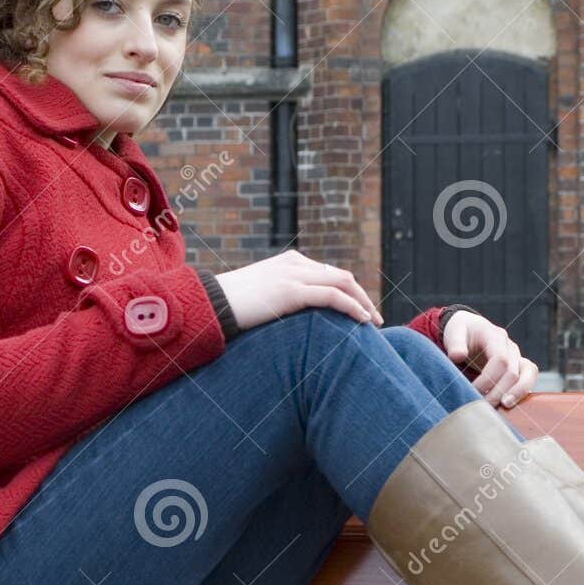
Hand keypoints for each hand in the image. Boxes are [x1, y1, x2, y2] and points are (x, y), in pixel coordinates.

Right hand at [214, 249, 383, 329]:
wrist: (209, 304)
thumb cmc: (230, 307)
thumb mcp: (261, 297)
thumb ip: (281, 299)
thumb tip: (293, 320)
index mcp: (289, 261)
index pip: (329, 274)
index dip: (350, 292)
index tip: (360, 311)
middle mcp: (295, 263)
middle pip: (342, 276)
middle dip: (362, 296)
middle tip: (374, 319)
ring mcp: (293, 275)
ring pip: (343, 283)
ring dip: (363, 302)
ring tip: (374, 322)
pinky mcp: (291, 291)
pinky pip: (332, 296)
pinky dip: (353, 307)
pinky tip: (363, 321)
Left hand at [441, 310, 538, 409]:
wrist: (471, 330)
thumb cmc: (462, 332)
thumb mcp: (454, 332)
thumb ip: (455, 343)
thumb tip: (458, 356)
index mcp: (495, 336)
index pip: (500, 359)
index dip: (487, 379)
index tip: (473, 391)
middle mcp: (510, 347)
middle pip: (513, 371)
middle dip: (498, 391)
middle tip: (483, 406)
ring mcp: (517, 357)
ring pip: (528, 374)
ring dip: (517, 393)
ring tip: (504, 406)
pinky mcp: (519, 367)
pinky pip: (528, 379)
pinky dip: (520, 393)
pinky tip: (507, 405)